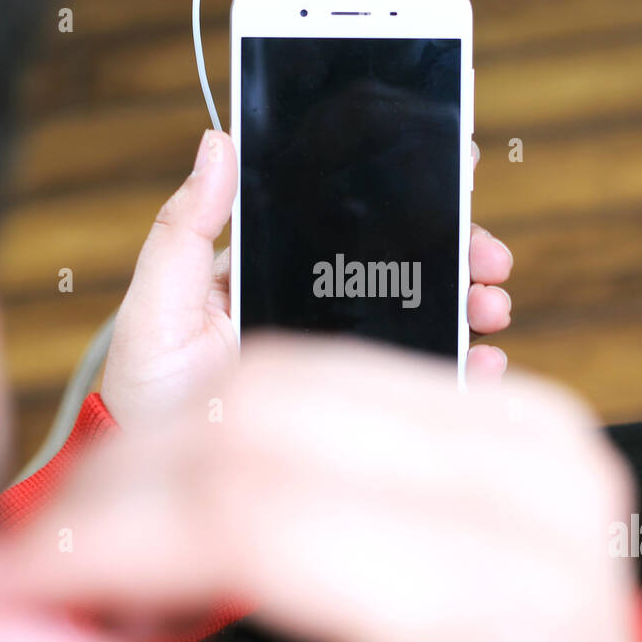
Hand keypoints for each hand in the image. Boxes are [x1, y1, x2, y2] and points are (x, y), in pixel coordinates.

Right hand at [0, 338, 639, 641]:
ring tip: (114, 531)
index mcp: (502, 619)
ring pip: (286, 372)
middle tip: (34, 553)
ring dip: (166, 445)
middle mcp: (537, 504)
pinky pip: (337, 368)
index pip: (250, 518)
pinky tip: (199, 491)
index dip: (92, 536)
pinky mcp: (521, 409)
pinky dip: (239, 417)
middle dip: (112, 482)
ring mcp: (539, 438)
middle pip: (259, 422)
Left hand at [100, 130, 514, 428]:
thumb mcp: (155, 308)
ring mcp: (344, 358)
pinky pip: (422, 380)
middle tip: (488, 253)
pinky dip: (464, 369)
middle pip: (400, 261)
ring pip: (423, 314)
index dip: (402, 191)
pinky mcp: (361, 410)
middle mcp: (317, 306)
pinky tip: (483, 363)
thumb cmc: (150, 399)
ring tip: (491, 306)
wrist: (158, 499)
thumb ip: (182, 232)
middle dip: (455, 248)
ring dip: (469, 300)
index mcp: (276, 269)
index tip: (452, 166)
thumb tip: (218, 142)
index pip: (345, 216)